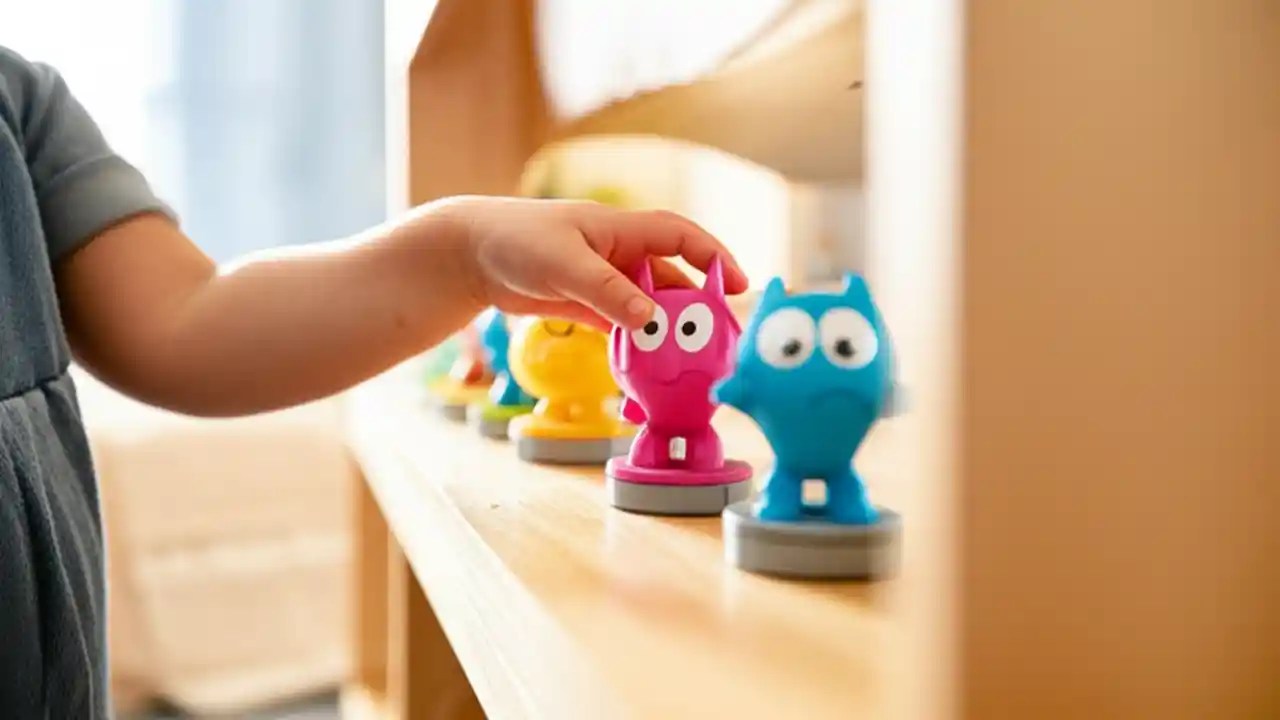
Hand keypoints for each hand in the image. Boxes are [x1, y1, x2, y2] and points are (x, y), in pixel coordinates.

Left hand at [435, 196, 748, 329]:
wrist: (469, 254)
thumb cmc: (515, 241)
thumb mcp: (565, 265)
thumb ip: (608, 292)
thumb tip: (650, 320)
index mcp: (621, 229)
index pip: (682, 237)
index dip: (714, 258)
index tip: (738, 285)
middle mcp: (618, 252)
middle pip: (670, 279)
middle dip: (696, 305)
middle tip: (719, 337)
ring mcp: (602, 279)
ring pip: (647, 306)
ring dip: (665, 330)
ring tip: (688, 359)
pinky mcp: (585, 303)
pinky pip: (622, 325)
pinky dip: (635, 343)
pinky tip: (647, 366)